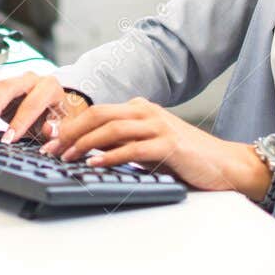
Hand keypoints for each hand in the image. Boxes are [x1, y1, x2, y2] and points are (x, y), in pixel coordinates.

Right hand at [0, 72, 88, 143]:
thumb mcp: (68, 124)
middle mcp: (30, 80)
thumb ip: (61, 129)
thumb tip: (49, 131)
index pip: (31, 103)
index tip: (8, 139)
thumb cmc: (64, 116)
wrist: (60, 106)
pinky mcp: (2, 89)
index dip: (19, 122)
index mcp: (49, 87)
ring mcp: (15, 82)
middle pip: (6, 87)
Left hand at [41, 97, 270, 196]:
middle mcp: (147, 112)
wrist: (225, 165)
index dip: (70, 125)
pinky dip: (110, 156)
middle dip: (70, 131)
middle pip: (99, 115)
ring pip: (112, 128)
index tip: (49, 140)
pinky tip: (94, 164)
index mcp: (140, 109)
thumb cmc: (185, 159)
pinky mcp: (169, 145)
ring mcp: (159, 126)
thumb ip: (121, 144)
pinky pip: (133, 148)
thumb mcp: (147, 147)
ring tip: (66, 156)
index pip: (97, 112)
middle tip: (50, 149)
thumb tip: (85, 150)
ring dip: (84, 143)